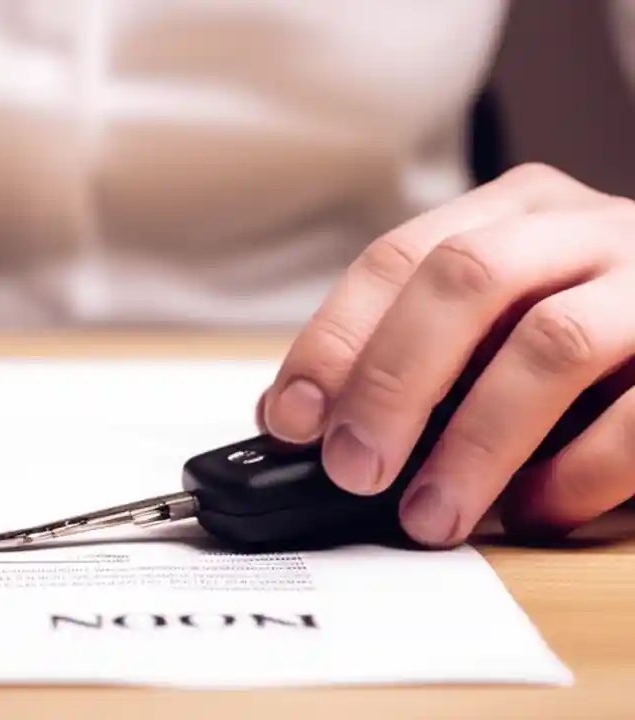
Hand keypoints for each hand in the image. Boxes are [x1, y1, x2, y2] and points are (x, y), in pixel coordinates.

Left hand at [261, 163, 634, 546]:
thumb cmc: (595, 335)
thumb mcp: (499, 323)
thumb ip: (410, 352)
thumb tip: (291, 414)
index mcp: (514, 214)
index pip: (398, 257)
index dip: (335, 339)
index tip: (292, 417)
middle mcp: (585, 229)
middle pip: (465, 279)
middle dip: (393, 381)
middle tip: (353, 469)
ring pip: (551, 344)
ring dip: (474, 442)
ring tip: (430, 516)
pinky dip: (573, 475)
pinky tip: (532, 513)